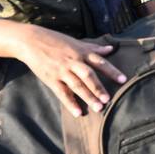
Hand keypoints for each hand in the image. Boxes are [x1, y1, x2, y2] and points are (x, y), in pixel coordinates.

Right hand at [11, 24, 126, 116]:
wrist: (32, 41)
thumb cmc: (56, 41)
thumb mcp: (76, 42)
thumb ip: (94, 48)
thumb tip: (110, 48)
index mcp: (81, 52)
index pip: (100, 62)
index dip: (112, 71)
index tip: (123, 80)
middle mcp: (73, 62)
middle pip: (88, 76)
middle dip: (99, 88)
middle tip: (108, 99)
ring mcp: (62, 71)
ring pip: (77, 85)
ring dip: (88, 97)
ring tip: (98, 108)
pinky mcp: (51, 79)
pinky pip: (62, 93)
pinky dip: (70, 103)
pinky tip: (78, 112)